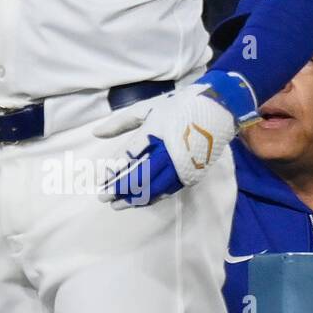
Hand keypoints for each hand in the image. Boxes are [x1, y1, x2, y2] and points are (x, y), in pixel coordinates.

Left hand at [92, 76, 250, 206]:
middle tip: (103, 198)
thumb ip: (120, 123)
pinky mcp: (193, 172)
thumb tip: (95, 133)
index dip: (113, 171)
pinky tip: (141, 202)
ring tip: (118, 205)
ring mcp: (181, 164)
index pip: (128, 157)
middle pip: (140, 175)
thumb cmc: (176, 107)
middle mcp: (167, 151)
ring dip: (135, 198)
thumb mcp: (145, 109)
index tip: (100, 181)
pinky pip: (169, 190)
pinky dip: (153, 198)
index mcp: (153, 132)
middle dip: (119, 189)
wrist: (217, 109)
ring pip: (154, 187)